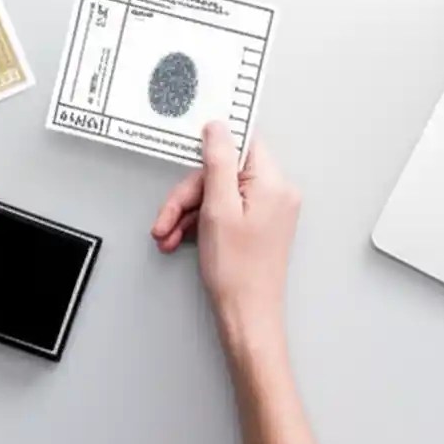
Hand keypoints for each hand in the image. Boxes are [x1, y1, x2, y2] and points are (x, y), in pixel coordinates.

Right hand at [151, 123, 300, 348]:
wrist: (247, 317)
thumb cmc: (238, 272)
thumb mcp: (218, 209)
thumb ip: (218, 162)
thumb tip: (218, 127)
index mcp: (273, 183)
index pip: (242, 143)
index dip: (211, 149)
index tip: (187, 156)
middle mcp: (276, 192)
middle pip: (223, 172)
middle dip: (188, 194)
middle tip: (167, 218)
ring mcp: (268, 210)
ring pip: (218, 193)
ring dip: (188, 212)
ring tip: (168, 235)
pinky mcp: (258, 225)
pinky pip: (225, 210)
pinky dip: (200, 223)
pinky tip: (180, 239)